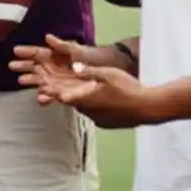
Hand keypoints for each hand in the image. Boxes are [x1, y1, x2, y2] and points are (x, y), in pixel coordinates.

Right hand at [10, 34, 107, 102]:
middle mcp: (51, 68)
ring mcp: (54, 80)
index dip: (26, 51)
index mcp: (53, 56)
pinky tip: (40, 98)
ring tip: (22, 81)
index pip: (36, 53)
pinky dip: (44, 96)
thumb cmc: (90, 57)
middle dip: (22, 66)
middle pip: (33, 67)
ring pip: (38, 80)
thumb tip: (47, 37)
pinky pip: (49, 94)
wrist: (104, 72)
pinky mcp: (60, 91)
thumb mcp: (77, 49)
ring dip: (30, 81)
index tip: (15, 50)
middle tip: (12, 66)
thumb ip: (62, 45)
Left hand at [10, 35, 163, 127]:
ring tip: (88, 94)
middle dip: (68, 96)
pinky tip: (103, 102)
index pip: (64, 96)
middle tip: (61, 90)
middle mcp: (89, 111)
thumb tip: (73, 66)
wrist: (148, 108)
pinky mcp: (106, 124)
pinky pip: (95, 114)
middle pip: (74, 102)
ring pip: (85, 109)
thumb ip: (89, 71)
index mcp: (87, 98)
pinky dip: (95, 108)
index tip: (42, 92)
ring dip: (83, 101)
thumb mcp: (108, 74)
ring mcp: (98, 120)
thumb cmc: (129, 88)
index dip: (53, 94)